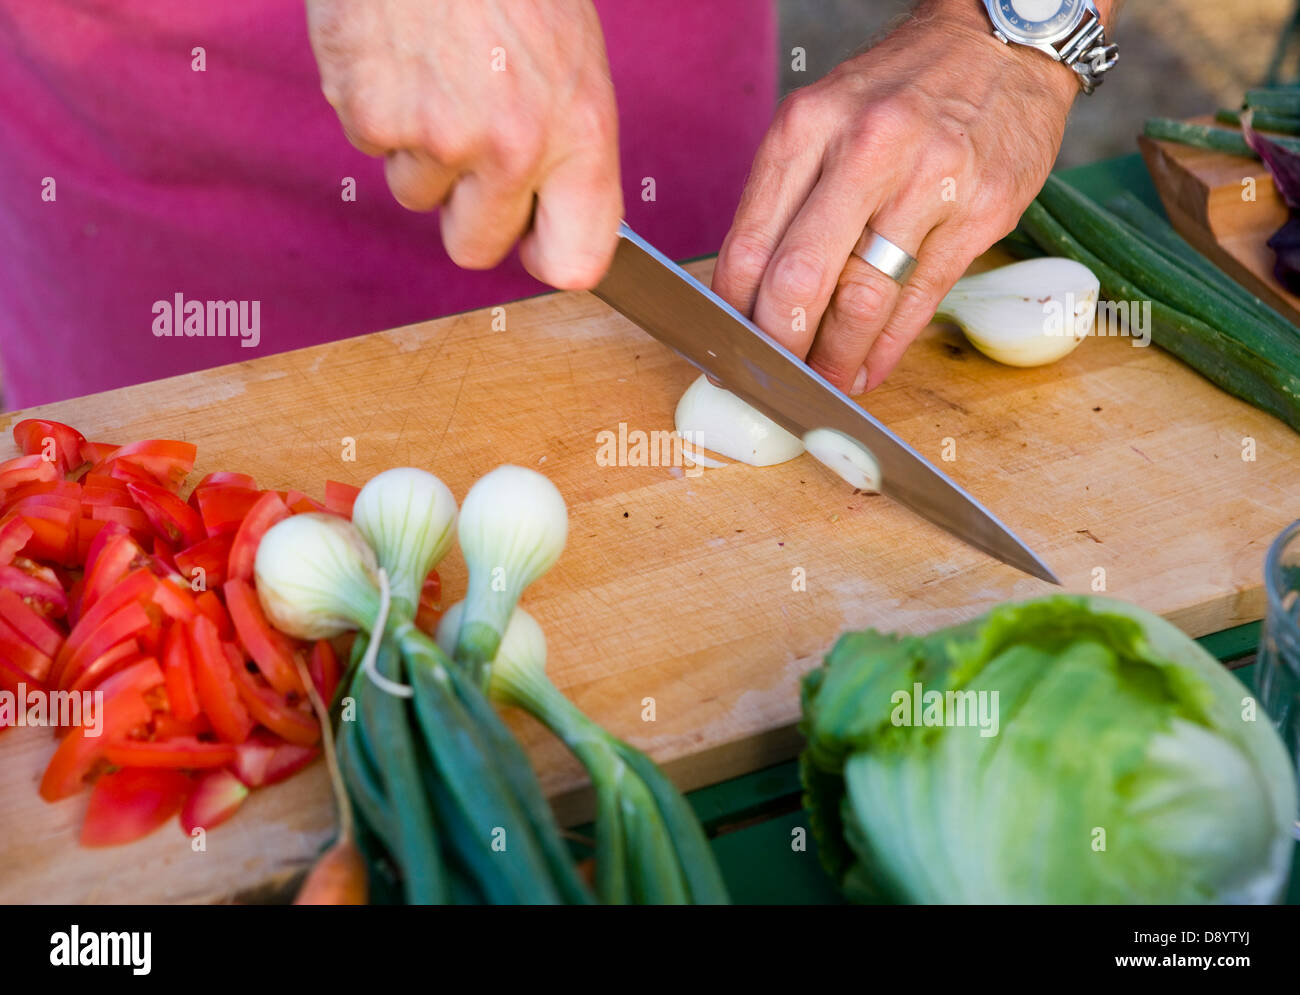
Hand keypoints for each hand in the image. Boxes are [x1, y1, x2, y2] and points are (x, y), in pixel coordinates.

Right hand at [306, 0, 622, 288]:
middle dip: (466, 213)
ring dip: (420, 151)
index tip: (531, 237)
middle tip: (468, 145)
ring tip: (435, 71)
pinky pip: (370, 146)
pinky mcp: (370, 114)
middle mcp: (512, 147)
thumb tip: (548, 219)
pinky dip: (378, 108)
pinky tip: (398, 54)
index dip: (544, 255)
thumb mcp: (573, 61)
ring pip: (416, 195)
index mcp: (580, 134)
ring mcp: (436, 136)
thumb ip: (567, 150)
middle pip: (475, 249)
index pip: (574, 263)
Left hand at [712, 0, 1080, 392]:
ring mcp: (930, 181)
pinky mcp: (982, 211)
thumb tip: (750, 296)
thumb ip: (786, 199)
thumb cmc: (899, 92)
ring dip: (836, 358)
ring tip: (825, 384)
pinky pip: (922, 300)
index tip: (729, 346)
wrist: (1001, 43)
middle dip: (780, 346)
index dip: (734, 312)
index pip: (751, 243)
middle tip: (773, 378)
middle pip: (801, 278)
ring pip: (863, 299)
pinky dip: (888, 347)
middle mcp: (867, 149)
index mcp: (809, 126)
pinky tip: (870, 367)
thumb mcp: (825, 119)